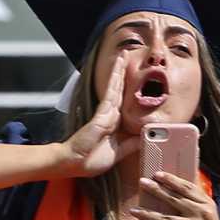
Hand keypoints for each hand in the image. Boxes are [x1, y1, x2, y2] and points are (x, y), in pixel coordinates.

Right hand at [60, 57, 137, 177]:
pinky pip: (111, 94)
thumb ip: (131, 145)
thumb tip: (145, 137)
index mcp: (114, 124)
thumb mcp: (118, 153)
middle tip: (126, 57)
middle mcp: (110, 115)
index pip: (124, 102)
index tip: (135, 77)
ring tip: (122, 56)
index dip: (128, 88)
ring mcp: (105, 113)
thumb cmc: (91, 160)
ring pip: (115, 87)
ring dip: (118, 71)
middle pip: (119, 90)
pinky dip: (115, 80)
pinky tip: (118, 68)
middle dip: (122, 74)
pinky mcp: (101, 114)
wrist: (74, 163)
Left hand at [134, 172, 219, 219]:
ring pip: (166, 218)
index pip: (188, 187)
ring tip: (133, 210)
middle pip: (175, 198)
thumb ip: (196, 206)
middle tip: (142, 182)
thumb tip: (175, 193)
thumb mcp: (208, 218)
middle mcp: (202, 213)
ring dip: (147, 214)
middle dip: (157, 189)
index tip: (158, 174)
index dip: (172, 180)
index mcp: (207, 204)